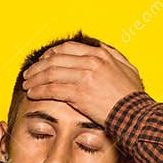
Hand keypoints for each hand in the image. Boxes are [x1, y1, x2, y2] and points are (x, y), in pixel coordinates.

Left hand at [20, 41, 143, 125]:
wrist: (135, 114)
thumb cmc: (133, 96)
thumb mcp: (127, 69)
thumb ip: (114, 56)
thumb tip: (103, 49)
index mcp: (99, 54)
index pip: (67, 48)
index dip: (51, 54)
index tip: (43, 61)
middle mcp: (90, 62)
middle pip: (55, 59)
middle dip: (38, 66)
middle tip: (29, 74)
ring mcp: (83, 77)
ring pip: (50, 73)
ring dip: (35, 79)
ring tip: (27, 85)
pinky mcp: (78, 94)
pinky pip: (52, 89)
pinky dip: (39, 91)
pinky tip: (32, 94)